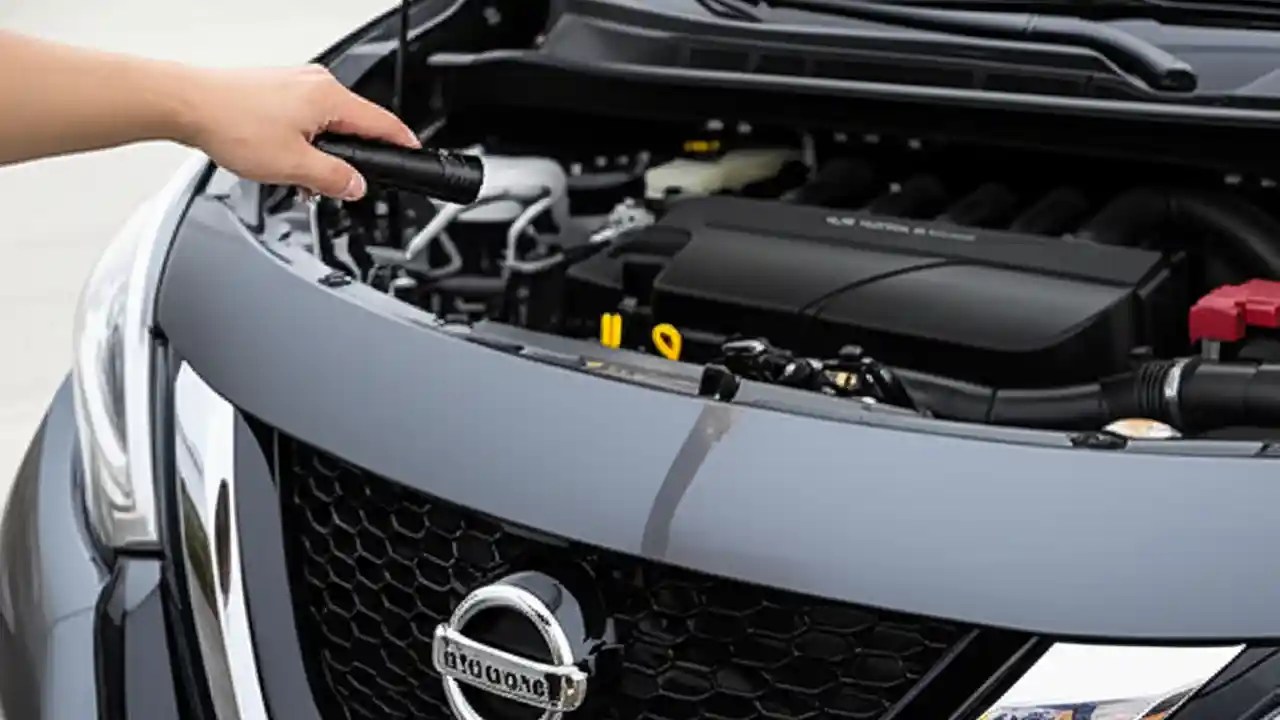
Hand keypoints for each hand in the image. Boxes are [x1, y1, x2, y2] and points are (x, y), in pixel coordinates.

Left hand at [180, 64, 419, 199]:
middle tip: (335, 186)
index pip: (382, 123)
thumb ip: (333, 178)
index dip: (402, 143)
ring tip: (295, 175)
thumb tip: (355, 184)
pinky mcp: (274, 88)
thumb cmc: (232, 124)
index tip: (413, 153)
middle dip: (348, 158)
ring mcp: (293, 83)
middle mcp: (315, 83)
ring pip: (324, 123)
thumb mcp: (293, 166)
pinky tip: (279, 157)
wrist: (185, 105)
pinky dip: (300, 139)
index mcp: (329, 98)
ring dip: (319, 152)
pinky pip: (302, 116)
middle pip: (352, 125)